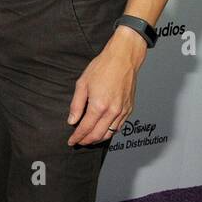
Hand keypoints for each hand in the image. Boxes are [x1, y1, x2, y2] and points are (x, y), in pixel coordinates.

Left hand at [67, 26, 144, 145]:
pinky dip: (110, 132)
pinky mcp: (129, 109)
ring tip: (89, 139)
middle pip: (98, 135)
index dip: (77, 137)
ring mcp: (123, 111)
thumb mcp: (82, 84)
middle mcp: (113, 111)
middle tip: (78, 142)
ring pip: (111, 134)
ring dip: (99, 139)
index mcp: (99, 105)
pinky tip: (103, 130)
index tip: (71, 141)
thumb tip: (72, 120)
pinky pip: (119, 126)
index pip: (86, 128)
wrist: (123, 60)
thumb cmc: (102, 68)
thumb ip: (76, 105)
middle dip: (87, 141)